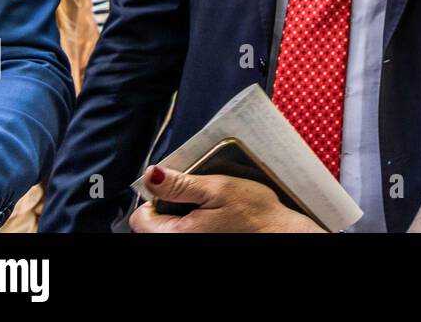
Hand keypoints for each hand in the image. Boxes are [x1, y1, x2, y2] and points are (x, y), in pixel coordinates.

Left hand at [129, 166, 324, 232]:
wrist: (279, 232)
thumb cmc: (254, 213)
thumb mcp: (218, 188)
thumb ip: (180, 184)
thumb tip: (151, 174)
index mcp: (175, 235)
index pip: (141, 216)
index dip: (157, 197)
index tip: (180, 190)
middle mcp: (179, 244)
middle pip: (152, 224)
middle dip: (170, 206)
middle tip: (198, 197)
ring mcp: (190, 245)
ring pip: (169, 228)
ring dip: (182, 214)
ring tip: (208, 207)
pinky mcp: (201, 242)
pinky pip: (185, 233)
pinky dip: (193, 223)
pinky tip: (213, 218)